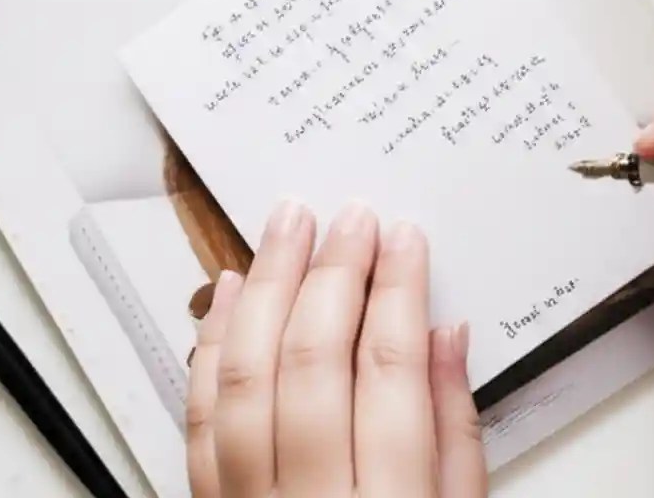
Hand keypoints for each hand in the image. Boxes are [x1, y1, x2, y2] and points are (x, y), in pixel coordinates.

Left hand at [185, 202, 487, 497]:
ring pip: (245, 374)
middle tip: (351, 220)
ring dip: (267, 287)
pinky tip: (232, 289)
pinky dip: (211, 342)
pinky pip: (199, 412)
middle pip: (312, 361)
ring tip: (288, 227)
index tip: (404, 240)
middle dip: (334, 275)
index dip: (398, 291)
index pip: (391, 371)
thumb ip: (454, 433)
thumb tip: (446, 338)